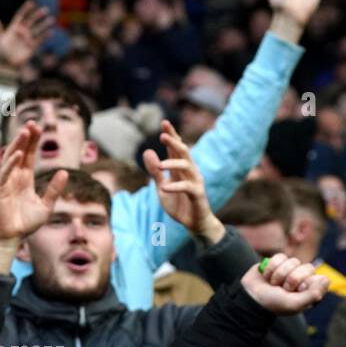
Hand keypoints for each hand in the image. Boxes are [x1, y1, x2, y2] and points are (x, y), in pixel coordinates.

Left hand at [0, 1, 53, 71]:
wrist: (5, 64)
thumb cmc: (0, 52)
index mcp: (14, 28)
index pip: (21, 16)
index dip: (26, 9)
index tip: (31, 3)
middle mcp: (22, 32)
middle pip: (31, 21)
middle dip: (38, 15)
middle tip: (46, 10)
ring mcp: (27, 39)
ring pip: (38, 29)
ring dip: (44, 25)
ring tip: (52, 20)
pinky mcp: (31, 47)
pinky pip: (40, 40)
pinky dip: (45, 37)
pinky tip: (51, 33)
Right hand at [0, 121, 67, 241]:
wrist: (13, 237)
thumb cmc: (26, 223)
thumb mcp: (46, 206)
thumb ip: (54, 189)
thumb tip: (65, 172)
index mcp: (25, 179)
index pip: (29, 156)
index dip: (33, 142)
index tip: (39, 127)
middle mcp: (15, 177)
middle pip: (20, 152)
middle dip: (26, 137)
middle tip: (32, 122)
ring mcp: (6, 182)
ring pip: (11, 159)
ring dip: (17, 144)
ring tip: (25, 132)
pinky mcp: (0, 190)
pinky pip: (5, 173)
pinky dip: (11, 163)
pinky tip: (18, 154)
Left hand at [143, 120, 221, 240]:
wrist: (194, 224)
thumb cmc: (179, 204)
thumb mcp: (162, 187)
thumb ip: (155, 172)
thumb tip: (147, 151)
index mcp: (180, 168)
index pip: (176, 148)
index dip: (171, 135)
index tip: (164, 122)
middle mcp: (190, 171)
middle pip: (184, 152)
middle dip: (174, 142)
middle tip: (163, 135)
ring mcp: (195, 181)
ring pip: (187, 166)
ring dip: (173, 163)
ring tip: (160, 166)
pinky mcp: (198, 194)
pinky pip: (187, 187)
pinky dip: (175, 186)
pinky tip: (164, 188)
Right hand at [240, 252, 328, 314]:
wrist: (250, 297)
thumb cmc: (272, 304)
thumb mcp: (294, 304)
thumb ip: (313, 294)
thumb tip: (326, 279)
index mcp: (307, 291)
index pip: (319, 278)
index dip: (307, 283)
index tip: (298, 291)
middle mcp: (300, 279)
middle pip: (307, 267)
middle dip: (292, 278)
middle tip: (283, 289)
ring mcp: (289, 269)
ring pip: (293, 261)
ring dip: (279, 274)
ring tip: (272, 283)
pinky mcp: (277, 262)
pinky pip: (280, 256)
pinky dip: (271, 267)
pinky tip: (266, 276)